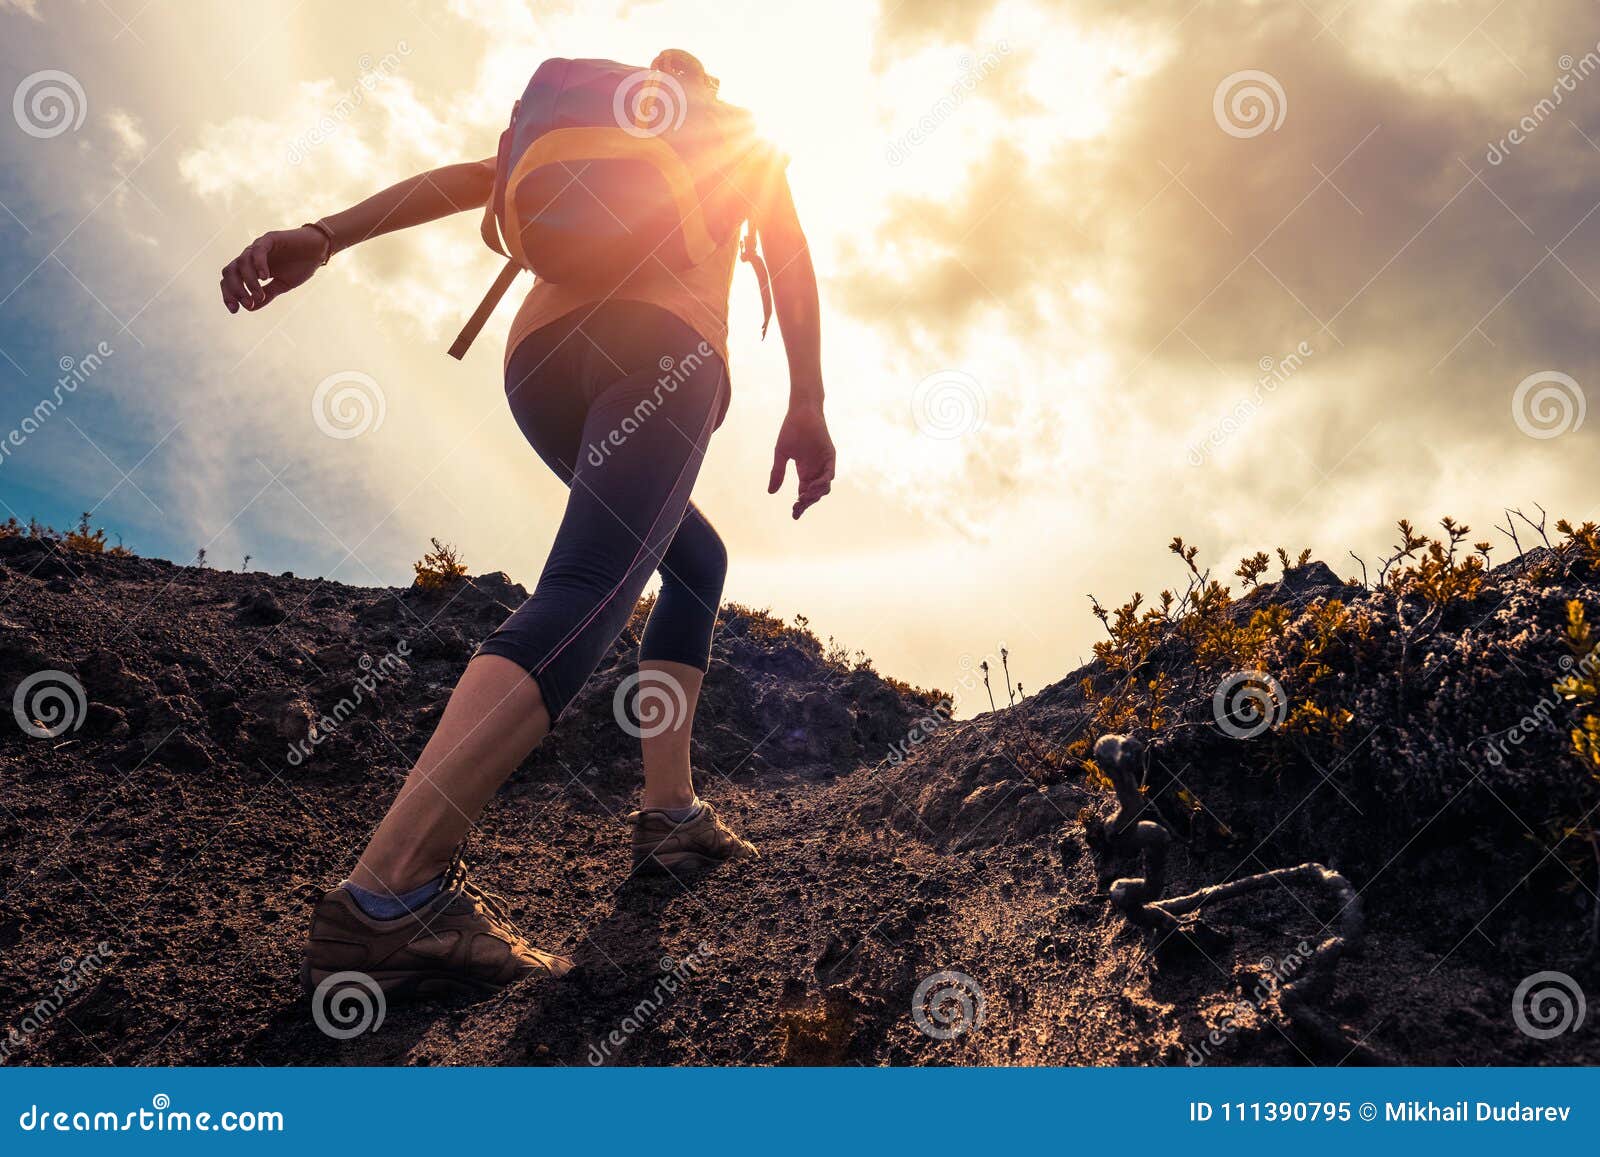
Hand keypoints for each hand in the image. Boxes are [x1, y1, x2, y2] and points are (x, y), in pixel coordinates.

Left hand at [219, 226, 328, 313]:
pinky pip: (258, 251)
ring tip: (259, 295)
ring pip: (241, 263)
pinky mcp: (269, 239)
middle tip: (247, 303)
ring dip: (248, 282)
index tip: (235, 310)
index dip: (228, 295)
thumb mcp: (282, 285)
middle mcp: (250, 257)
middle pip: (230, 271)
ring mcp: (258, 247)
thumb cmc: (300, 266)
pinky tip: (265, 277)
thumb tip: (250, 308)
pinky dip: (258, 264)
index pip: (230, 280)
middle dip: (235, 290)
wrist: (318, 249)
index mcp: (250, 268)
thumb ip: (266, 295)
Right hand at [767, 402, 834, 519]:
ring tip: (803, 498)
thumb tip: (770, 492)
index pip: (805, 493)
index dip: (801, 505)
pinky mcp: (830, 456)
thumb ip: (777, 473)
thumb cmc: (791, 430)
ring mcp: (824, 463)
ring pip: (824, 487)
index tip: (794, 515)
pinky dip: (822, 483)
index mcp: (805, 470)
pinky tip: (811, 488)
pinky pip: (829, 474)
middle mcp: (816, 469)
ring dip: (814, 495)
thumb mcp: (781, 454)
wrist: (801, 412)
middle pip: (815, 493)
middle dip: (807, 503)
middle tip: (797, 507)